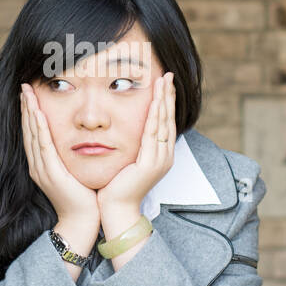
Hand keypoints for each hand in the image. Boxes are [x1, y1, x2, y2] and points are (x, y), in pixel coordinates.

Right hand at [20, 84, 99, 247]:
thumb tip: (79, 138)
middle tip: (24, 86)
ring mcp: (42, 169)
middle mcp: (37, 165)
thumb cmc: (83, 196)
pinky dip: (38, 128)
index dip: (29, 113)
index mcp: (42, 164)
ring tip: (27, 93)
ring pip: (32, 135)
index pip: (33, 133)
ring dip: (29, 112)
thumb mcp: (74, 170)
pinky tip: (37, 113)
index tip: (29, 94)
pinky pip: (43, 146)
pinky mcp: (50, 173)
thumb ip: (70, 155)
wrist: (82, 221)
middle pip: (28, 130)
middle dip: (26, 107)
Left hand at [96, 73, 175, 233]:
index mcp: (161, 155)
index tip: (164, 83)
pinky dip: (154, 117)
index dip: (165, 102)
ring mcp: (160, 160)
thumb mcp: (127, 161)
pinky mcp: (151, 164)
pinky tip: (155, 102)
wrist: (117, 210)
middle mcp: (165, 156)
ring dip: (164, 101)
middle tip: (169, 75)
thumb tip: (124, 128)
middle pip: (168, 119)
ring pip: (163, 124)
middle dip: (168, 96)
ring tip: (164, 81)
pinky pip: (153, 135)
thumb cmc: (116, 187)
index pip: (165, 122)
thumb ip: (131, 145)